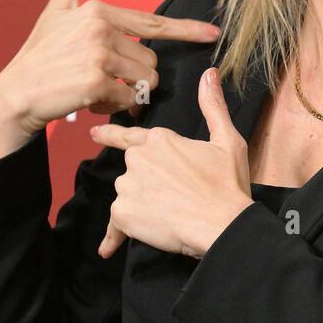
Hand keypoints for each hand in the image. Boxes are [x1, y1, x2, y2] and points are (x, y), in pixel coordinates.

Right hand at [0, 0, 221, 160]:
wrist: (15, 93)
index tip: (213, 33)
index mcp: (99, 10)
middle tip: (104, 78)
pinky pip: (129, 99)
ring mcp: (99, 55)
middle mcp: (101, 28)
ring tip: (98, 89)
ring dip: (128, 92)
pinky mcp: (95, 83)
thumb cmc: (39, 54)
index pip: (152, 21)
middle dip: (136, 75)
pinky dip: (115, 106)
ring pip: (145, 81)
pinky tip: (91, 102)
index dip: (186, 29)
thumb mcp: (55, 12)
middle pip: (151, 60)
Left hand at [90, 67, 252, 259]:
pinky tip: (111, 248)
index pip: (130, 135)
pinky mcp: (123, 213)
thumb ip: (213, 107)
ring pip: (127, 195)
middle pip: (133, 170)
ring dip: (140, 206)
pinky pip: (116, 224)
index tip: (96, 134)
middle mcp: (138, 158)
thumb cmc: (227, 185)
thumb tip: (209, 74)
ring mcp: (128, 185)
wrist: (221, 224)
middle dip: (146, 184)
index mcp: (160, 139)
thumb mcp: (227, 141)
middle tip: (172, 199)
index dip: (112, 135)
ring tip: (168, 218)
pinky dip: (117, 234)